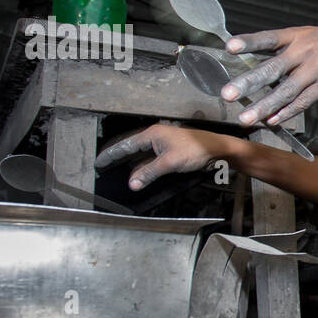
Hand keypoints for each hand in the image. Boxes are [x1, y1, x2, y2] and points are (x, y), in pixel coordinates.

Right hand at [94, 125, 228, 190]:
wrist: (218, 150)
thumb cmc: (195, 150)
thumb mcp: (170, 163)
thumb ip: (149, 172)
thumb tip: (132, 183)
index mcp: (152, 134)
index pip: (126, 145)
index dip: (112, 154)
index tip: (100, 161)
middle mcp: (156, 137)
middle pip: (132, 150)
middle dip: (120, 159)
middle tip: (105, 168)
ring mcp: (164, 145)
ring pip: (143, 158)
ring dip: (135, 168)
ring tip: (120, 176)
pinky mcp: (171, 153)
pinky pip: (153, 161)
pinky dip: (146, 169)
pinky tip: (140, 177)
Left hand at [222, 26, 317, 125]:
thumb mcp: (311, 37)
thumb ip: (287, 50)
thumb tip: (264, 67)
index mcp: (297, 36)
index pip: (267, 38)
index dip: (248, 42)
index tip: (228, 47)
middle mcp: (303, 52)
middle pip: (271, 69)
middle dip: (247, 83)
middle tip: (227, 94)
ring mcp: (315, 70)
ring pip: (284, 91)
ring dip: (263, 107)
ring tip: (245, 118)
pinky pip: (302, 102)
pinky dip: (287, 112)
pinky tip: (273, 121)